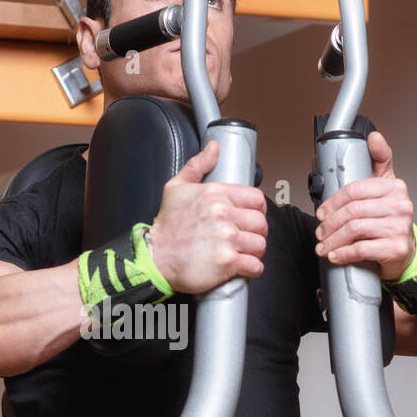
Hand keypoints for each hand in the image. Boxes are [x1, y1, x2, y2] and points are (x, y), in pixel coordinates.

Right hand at [147, 139, 268, 294]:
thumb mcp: (176, 188)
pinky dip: (253, 268)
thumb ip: (198, 165)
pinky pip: (255, 266)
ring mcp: (226, 239)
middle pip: (261, 223)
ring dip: (255, 251)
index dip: (257, 209)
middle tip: (246, 237)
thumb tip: (214, 148)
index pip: (256, 199)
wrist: (155, 258)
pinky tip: (243, 266)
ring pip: (260, 244)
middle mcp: (223, 215)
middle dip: (257, 232)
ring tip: (243, 252)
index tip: (250, 217)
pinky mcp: (227, 263)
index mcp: (215, 195)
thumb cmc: (166, 226)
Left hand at [313, 130, 414, 281]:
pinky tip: (336, 255)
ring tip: (324, 245)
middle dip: (330, 223)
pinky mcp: (396, 248)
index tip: (322, 212)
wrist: (405, 250)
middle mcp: (400, 205)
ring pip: (355, 229)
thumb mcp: (386, 187)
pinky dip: (344, 253)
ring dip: (333, 240)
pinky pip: (362, 249)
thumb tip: (374, 137)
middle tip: (320, 232)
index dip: (332, 202)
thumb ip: (379, 161)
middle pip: (353, 211)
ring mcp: (400, 227)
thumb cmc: (390, 218)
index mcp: (394, 187)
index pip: (354, 190)